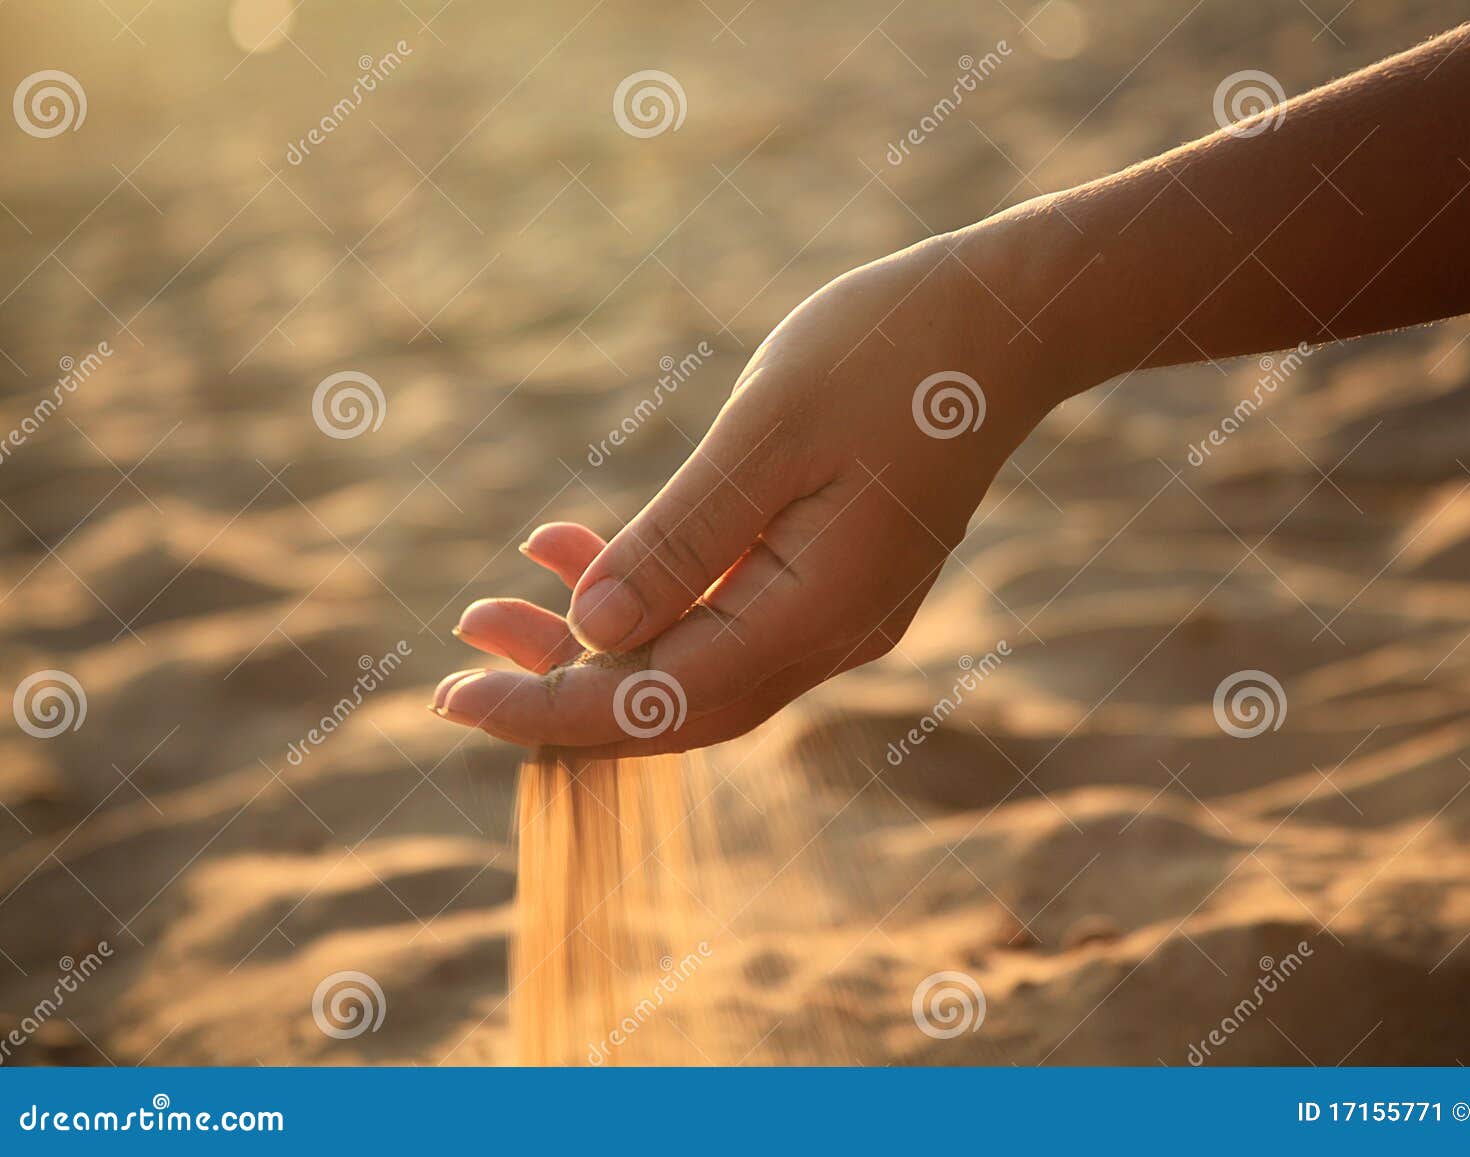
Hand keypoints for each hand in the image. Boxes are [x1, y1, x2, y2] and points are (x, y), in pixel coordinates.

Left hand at [431, 227, 1058, 756]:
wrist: (1003, 322)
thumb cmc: (889, 353)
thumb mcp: (767, 436)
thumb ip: (679, 543)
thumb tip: (589, 634)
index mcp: (817, 613)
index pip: (658, 698)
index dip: (548, 707)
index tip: (451, 698)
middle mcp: (831, 637)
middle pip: (674, 701)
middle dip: (563, 680)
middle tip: (467, 639)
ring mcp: (838, 615)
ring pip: (696, 662)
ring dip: (600, 636)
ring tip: (507, 591)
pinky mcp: (833, 580)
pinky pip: (726, 617)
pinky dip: (652, 595)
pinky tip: (582, 549)